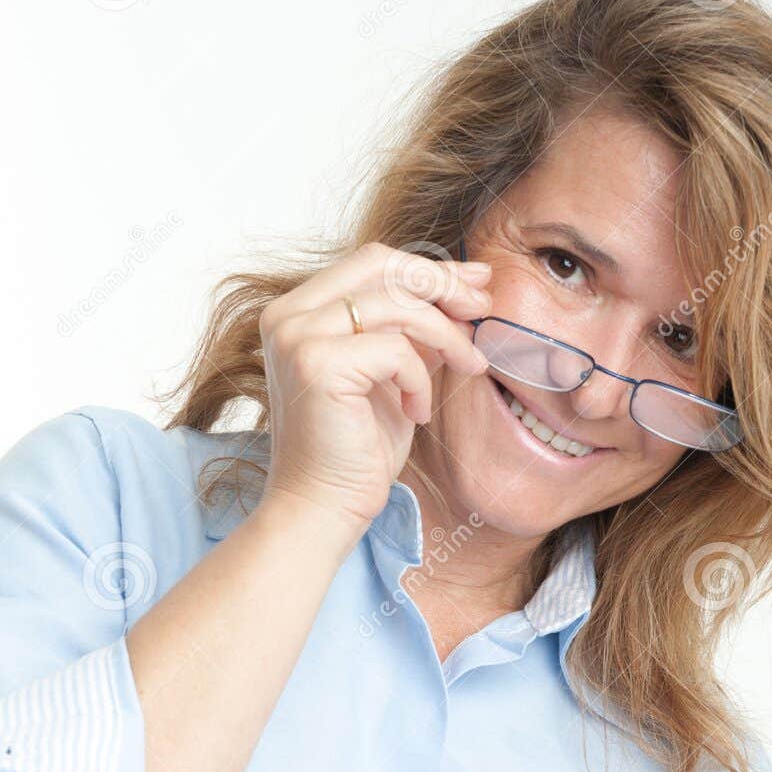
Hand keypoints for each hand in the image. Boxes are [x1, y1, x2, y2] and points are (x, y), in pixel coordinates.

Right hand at [258, 242, 491, 539]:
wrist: (324, 508)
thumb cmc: (357, 450)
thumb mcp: (391, 375)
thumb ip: (410, 331)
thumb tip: (462, 289)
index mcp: (299, 311)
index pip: (372, 263)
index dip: (428, 268)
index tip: (474, 282)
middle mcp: (289, 316)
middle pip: (382, 266)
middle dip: (443, 284)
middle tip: (482, 309)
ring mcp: (298, 337)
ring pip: (397, 306)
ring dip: (446, 337)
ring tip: (469, 367)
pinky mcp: (317, 365)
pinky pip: (397, 351)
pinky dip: (420, 379)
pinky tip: (416, 411)